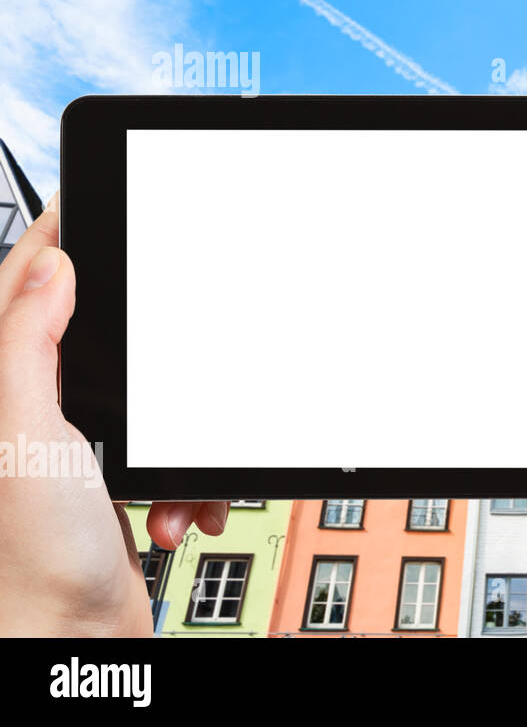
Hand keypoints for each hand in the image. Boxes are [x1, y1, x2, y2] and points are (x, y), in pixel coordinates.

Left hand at [0, 195, 228, 635]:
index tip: (92, 201)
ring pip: (157, 401)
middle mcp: (39, 415)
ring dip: (183, 442)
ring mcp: (84, 450)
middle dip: (154, 354)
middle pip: (105, 338)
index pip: (25, 291)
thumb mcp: (27, 436)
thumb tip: (47, 265)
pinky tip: (179, 510)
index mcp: (8, 393)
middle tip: (172, 341)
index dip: (58, 242)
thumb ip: (27, 345)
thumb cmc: (30, 561)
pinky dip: (191, 484)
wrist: (71, 642)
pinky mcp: (123, 483)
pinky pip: (177, 455)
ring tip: (173, 480)